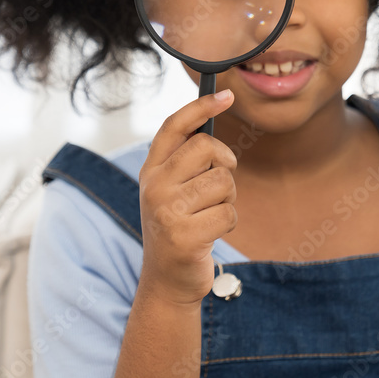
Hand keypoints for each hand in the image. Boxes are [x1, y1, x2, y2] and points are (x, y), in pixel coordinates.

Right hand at [136, 89, 238, 305]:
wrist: (167, 281)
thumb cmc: (179, 228)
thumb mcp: (172, 190)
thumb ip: (185, 160)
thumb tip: (210, 120)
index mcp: (151, 170)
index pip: (174, 127)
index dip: (201, 107)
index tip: (227, 96)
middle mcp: (153, 186)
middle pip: (206, 147)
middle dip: (225, 162)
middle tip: (220, 183)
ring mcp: (166, 210)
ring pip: (223, 181)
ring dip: (227, 198)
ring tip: (210, 214)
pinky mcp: (184, 235)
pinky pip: (228, 212)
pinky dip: (227, 222)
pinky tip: (210, 234)